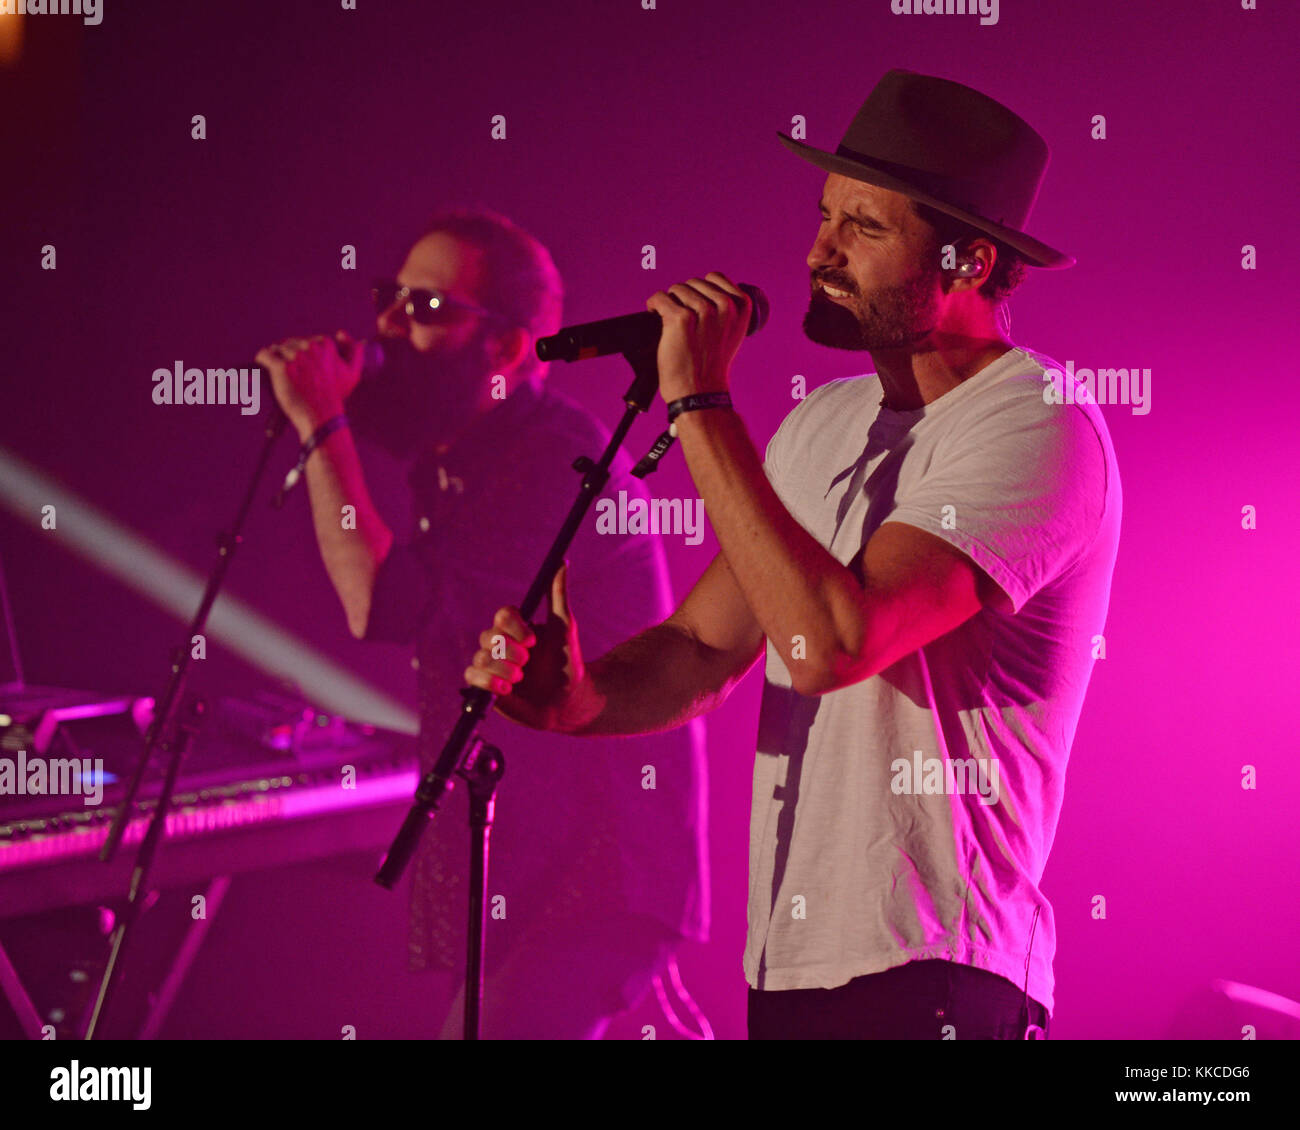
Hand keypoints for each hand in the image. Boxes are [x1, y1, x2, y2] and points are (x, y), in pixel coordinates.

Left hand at [256, 330, 365, 441]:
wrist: (322, 415)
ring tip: (278, 369)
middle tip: (290, 369)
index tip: (304, 364)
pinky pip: (265, 355)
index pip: (308, 340)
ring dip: (276, 356)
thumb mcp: (353, 373)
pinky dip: (262, 358)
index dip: (304, 352)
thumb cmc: (336, 396)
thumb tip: (340, 333)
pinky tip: (263, 364)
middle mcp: (310, 348)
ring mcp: (294, 357)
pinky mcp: (281, 367)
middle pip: (291, 343)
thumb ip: (354, 350)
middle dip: (289, 353)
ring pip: (278, 348)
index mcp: (325, 346)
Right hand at [463, 563, 596, 732]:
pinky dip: (489, 683)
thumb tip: (561, 562)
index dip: (514, 627)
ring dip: (504, 670)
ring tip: (522, 679)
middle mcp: (500, 642)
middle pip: (489, 636)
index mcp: (516, 626)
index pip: (502, 615)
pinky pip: (472, 677)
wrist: (566, 700)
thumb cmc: (567, 662)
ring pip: (480, 658)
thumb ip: (557, 595)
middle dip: (512, 653)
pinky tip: (507, 690)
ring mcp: (490, 663)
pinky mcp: (484, 685)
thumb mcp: (565, 627)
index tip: (533, 640)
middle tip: (529, 663)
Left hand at [644, 271, 750, 404]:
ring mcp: (703, 310)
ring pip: (676, 289)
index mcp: (741, 306)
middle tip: (683, 322)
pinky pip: (659, 298)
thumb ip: (726, 310)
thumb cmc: (712, 365)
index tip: (695, 306)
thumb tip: (704, 290)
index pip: (715, 277)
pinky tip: (655, 316)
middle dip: (684, 298)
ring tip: (672, 323)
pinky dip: (653, 305)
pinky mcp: (681, 319)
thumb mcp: (732, 332)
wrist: (700, 391)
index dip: (701, 289)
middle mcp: (725, 305)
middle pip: (693, 283)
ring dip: (670, 303)